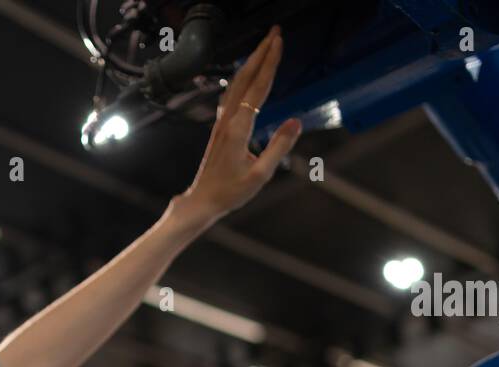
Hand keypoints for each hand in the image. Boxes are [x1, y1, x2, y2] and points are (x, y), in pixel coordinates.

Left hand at [173, 25, 300, 229]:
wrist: (202, 201)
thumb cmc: (230, 192)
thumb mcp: (260, 175)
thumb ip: (279, 147)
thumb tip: (296, 122)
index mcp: (239, 129)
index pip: (259, 88)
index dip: (270, 63)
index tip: (279, 43)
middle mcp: (228, 121)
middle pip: (246, 78)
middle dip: (261, 53)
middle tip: (275, 33)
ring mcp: (222, 124)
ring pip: (237, 84)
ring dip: (251, 63)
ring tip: (264, 47)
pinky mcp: (220, 129)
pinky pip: (232, 95)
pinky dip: (242, 78)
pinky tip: (246, 76)